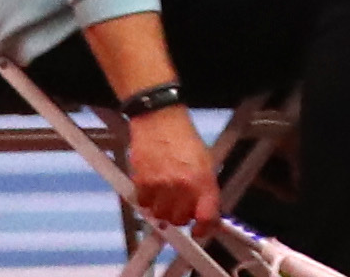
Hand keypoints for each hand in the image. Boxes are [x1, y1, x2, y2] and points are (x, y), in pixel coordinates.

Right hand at [122, 104, 215, 228]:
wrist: (160, 119)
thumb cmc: (183, 136)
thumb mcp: (206, 160)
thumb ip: (205, 188)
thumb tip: (206, 208)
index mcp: (203, 180)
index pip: (207, 217)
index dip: (204, 228)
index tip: (200, 230)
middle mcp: (183, 186)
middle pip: (180, 220)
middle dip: (180, 214)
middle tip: (180, 203)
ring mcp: (161, 186)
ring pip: (160, 216)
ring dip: (162, 208)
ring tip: (165, 192)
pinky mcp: (142, 183)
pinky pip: (143, 204)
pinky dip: (146, 200)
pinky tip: (152, 186)